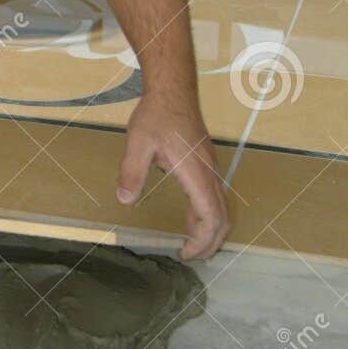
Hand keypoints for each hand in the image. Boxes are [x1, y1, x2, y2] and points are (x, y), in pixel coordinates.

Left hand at [116, 91, 229, 261]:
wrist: (173, 90)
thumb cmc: (157, 114)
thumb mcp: (137, 143)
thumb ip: (131, 172)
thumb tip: (125, 200)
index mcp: (195, 172)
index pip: (210, 215)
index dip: (202, 239)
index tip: (186, 253)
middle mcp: (208, 172)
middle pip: (222, 217)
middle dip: (211, 242)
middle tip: (192, 257)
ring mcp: (210, 168)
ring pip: (220, 207)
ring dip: (210, 229)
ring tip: (193, 245)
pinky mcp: (205, 164)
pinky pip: (213, 196)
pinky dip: (206, 214)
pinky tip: (190, 218)